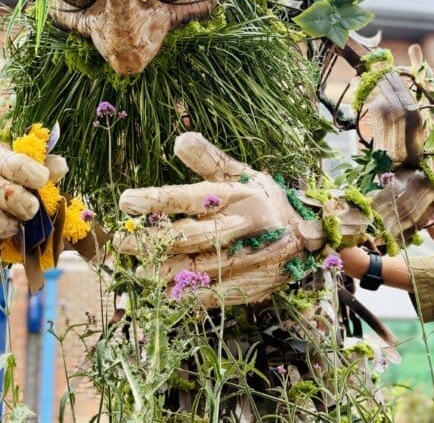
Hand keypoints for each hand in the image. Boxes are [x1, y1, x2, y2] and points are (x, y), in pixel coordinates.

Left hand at [115, 132, 327, 305]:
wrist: (313, 235)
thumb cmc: (266, 199)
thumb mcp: (242, 173)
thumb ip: (209, 159)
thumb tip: (179, 138)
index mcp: (240, 195)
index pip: (192, 198)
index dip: (157, 200)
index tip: (125, 201)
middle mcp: (245, 227)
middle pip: (192, 237)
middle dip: (152, 240)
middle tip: (120, 241)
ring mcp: (251, 259)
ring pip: (200, 268)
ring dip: (163, 271)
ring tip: (134, 268)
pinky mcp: (254, 285)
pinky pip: (217, 293)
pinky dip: (189, 294)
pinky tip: (163, 292)